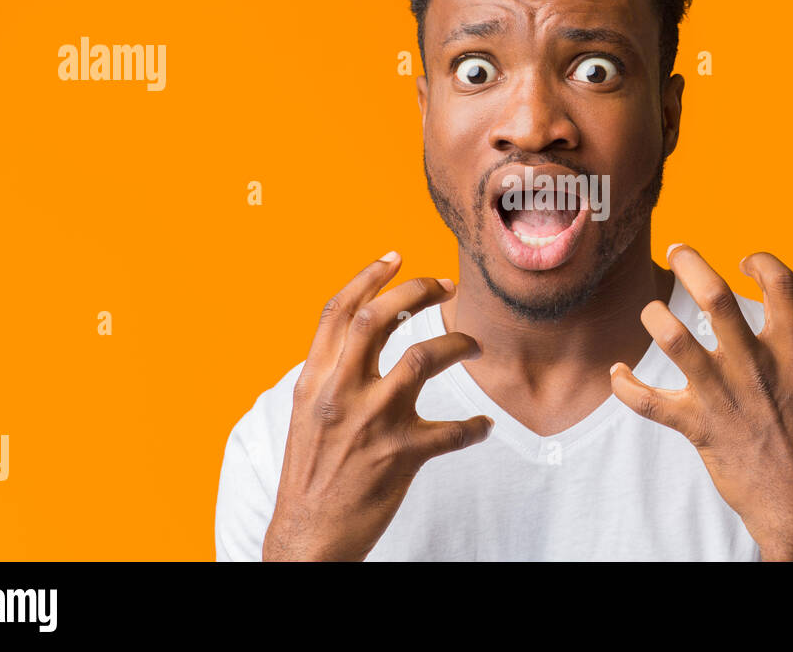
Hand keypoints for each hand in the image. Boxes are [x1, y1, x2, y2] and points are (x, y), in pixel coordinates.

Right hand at [263, 252, 493, 560]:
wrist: (308, 537)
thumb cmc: (311, 474)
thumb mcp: (307, 413)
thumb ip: (330, 373)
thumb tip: (358, 335)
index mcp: (314, 381)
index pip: (337, 312)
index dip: (368, 276)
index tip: (396, 256)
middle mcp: (339, 394)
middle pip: (377, 319)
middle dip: (416, 291)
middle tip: (446, 284)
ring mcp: (370, 423)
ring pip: (420, 359)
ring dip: (456, 344)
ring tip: (474, 345)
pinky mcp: (400, 455)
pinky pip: (453, 431)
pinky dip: (475, 426)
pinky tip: (484, 424)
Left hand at [609, 244, 792, 560]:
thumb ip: (788, 351)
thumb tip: (770, 321)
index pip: (783, 282)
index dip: (761, 260)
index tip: (744, 262)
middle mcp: (756, 366)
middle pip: (715, 295)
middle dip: (691, 261)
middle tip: (679, 250)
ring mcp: (724, 396)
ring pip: (673, 338)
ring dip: (655, 316)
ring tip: (652, 313)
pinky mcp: (698, 428)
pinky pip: (648, 401)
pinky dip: (625, 385)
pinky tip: (618, 374)